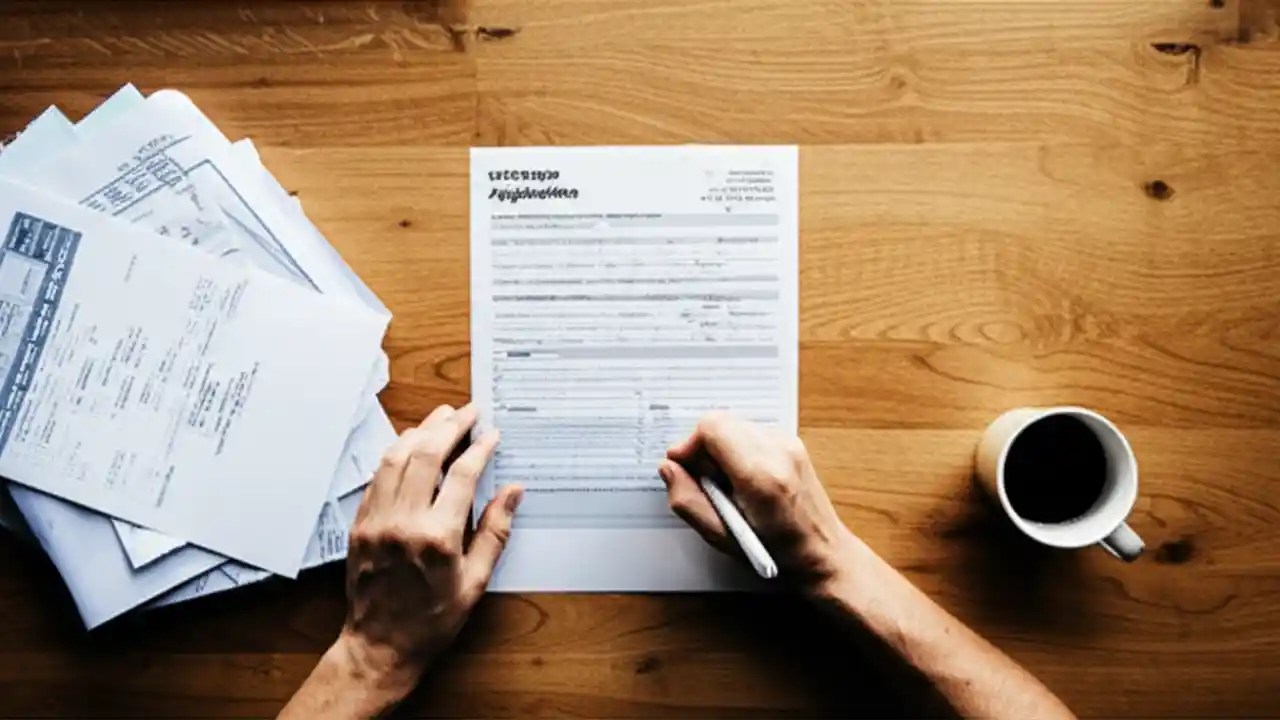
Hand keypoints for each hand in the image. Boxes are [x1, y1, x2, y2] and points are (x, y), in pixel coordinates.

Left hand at [338, 404, 521, 699]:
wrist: (381, 646)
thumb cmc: (432, 620)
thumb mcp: (476, 581)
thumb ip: (495, 531)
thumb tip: (513, 491)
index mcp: (437, 538)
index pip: (461, 475)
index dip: (479, 448)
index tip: (491, 434)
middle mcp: (403, 523)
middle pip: (426, 454)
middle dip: (449, 426)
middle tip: (467, 411)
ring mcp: (376, 521)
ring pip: (395, 458)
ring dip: (419, 431)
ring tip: (440, 418)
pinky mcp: (359, 525)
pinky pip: (376, 477)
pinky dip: (395, 454)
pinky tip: (410, 445)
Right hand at [659, 412, 854, 591]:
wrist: (823, 553)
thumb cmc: (778, 553)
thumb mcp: (721, 537)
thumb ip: (688, 501)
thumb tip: (669, 470)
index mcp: (759, 475)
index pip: (712, 427)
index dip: (689, 444)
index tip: (683, 466)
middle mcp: (778, 451)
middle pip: (721, 421)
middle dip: (703, 447)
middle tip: (705, 480)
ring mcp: (789, 444)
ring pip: (735, 425)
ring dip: (721, 448)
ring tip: (726, 483)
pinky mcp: (793, 444)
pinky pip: (751, 432)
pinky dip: (738, 450)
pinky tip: (742, 479)